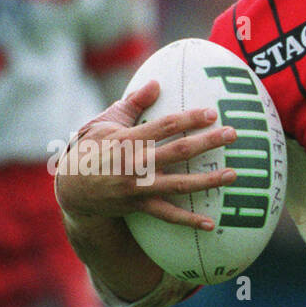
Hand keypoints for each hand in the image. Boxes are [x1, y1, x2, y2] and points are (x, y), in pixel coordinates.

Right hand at [55, 82, 238, 231]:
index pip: (164, 126)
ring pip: (178, 184)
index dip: (189, 119)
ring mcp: (138, 187)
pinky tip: (212, 224)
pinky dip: (189, 221)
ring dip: (207, 180)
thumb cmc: (92, 150)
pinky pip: (168, 215)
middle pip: (177, 152)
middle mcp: (135, 164)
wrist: (72, 189)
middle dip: (206, 143)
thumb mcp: (106, 123)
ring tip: (233, 174)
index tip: (212, 113)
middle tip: (233, 134)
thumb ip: (133, 104)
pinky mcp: (140, 206)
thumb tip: (156, 82)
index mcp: (128, 140)